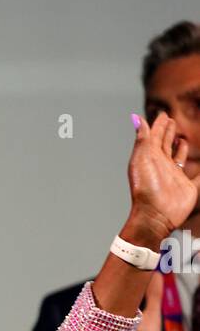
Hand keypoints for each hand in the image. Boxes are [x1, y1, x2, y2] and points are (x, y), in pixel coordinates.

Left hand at [126, 110, 198, 243]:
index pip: (155, 137)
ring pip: (179, 158)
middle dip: (168, 133)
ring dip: (180, 148)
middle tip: (171, 121)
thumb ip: (142, 139)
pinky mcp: (188, 188)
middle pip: (165, 145)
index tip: (163, 114)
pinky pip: (198, 176)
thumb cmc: (145, 188)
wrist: (155, 216)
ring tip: (181, 139)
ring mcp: (175, 177)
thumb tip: (137, 118)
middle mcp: (162, 166)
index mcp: (150, 158)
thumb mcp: (141, 160)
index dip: (159, 125)